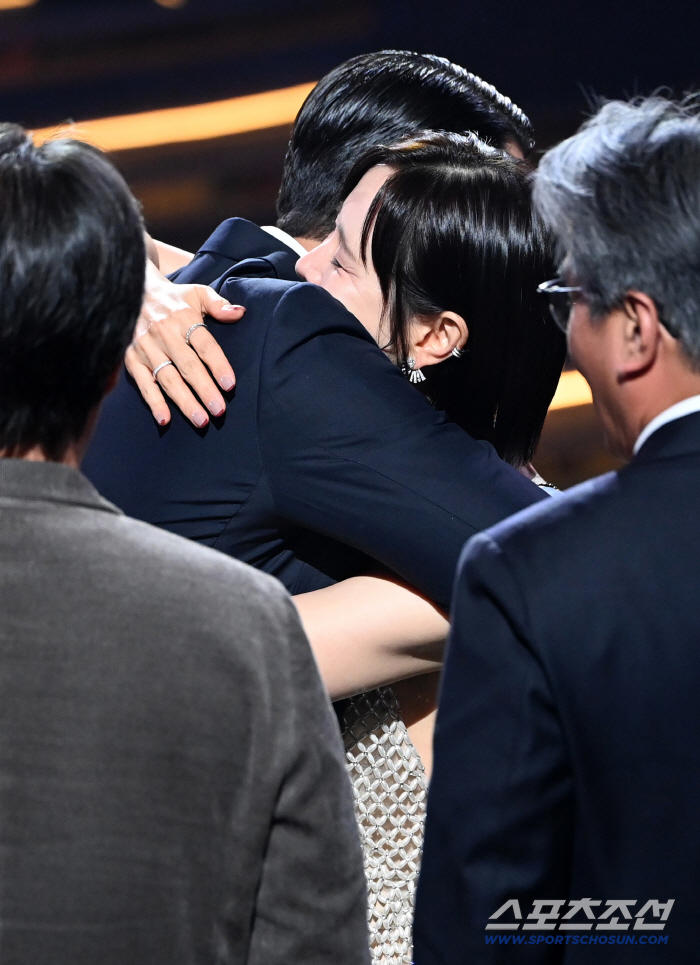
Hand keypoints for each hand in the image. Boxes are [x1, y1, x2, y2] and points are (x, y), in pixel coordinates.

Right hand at [126, 261, 244, 426]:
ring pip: (168, 379)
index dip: (218, 365)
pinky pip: (143, 383)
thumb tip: (240, 313)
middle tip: (219, 411)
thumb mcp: (197, 293)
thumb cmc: (174, 298)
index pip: (204, 345)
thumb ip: (218, 304)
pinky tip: (165, 420)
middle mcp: (164, 334)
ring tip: (200, 420)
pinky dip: (153, 402)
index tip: (230, 385)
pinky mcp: (132, 359)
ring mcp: (146, 348)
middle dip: (204, 390)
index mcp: (183, 318)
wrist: (133, 291)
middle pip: (188, 366)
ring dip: (184, 401)